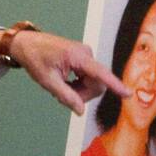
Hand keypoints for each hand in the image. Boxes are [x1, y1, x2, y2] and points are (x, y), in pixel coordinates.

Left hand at [0, 30, 130, 116]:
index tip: (128, 94)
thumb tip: (80, 111)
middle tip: (61, 96)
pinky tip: (65, 83)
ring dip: (78, 91)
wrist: (27, 44)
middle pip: (96, 84)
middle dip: (82, 95)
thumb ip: (66, 96)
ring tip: (60, 87)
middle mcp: (86, 54)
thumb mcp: (47, 81)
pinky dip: (78, 85)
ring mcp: (86, 56)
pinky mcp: (84, 59)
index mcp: (77, 56)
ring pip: (93, 83)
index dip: (115, 85)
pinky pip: (88, 78)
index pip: (100, 74)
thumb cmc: (34, 58)